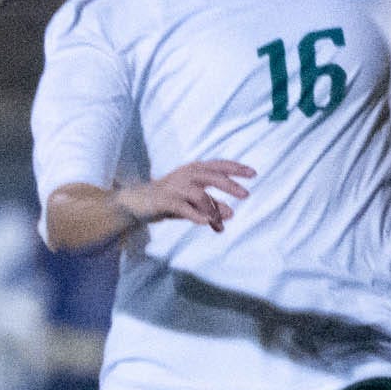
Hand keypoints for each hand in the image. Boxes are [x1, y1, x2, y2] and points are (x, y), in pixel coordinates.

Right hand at [118, 160, 255, 234]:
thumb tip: (232, 214)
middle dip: (230, 185)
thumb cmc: (169, 199)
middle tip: (246, 195)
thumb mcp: (193, 202)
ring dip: (214, 208)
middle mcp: (186, 175)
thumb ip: (212, 206)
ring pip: (199, 194)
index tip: (253, 174)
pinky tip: (208, 223)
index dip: (236, 168)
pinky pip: (183, 208)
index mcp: (194, 170)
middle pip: (212, 176)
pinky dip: (196, 215)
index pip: (219, 165)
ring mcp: (175, 187)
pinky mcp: (165, 201)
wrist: (137, 202)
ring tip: (224, 220)